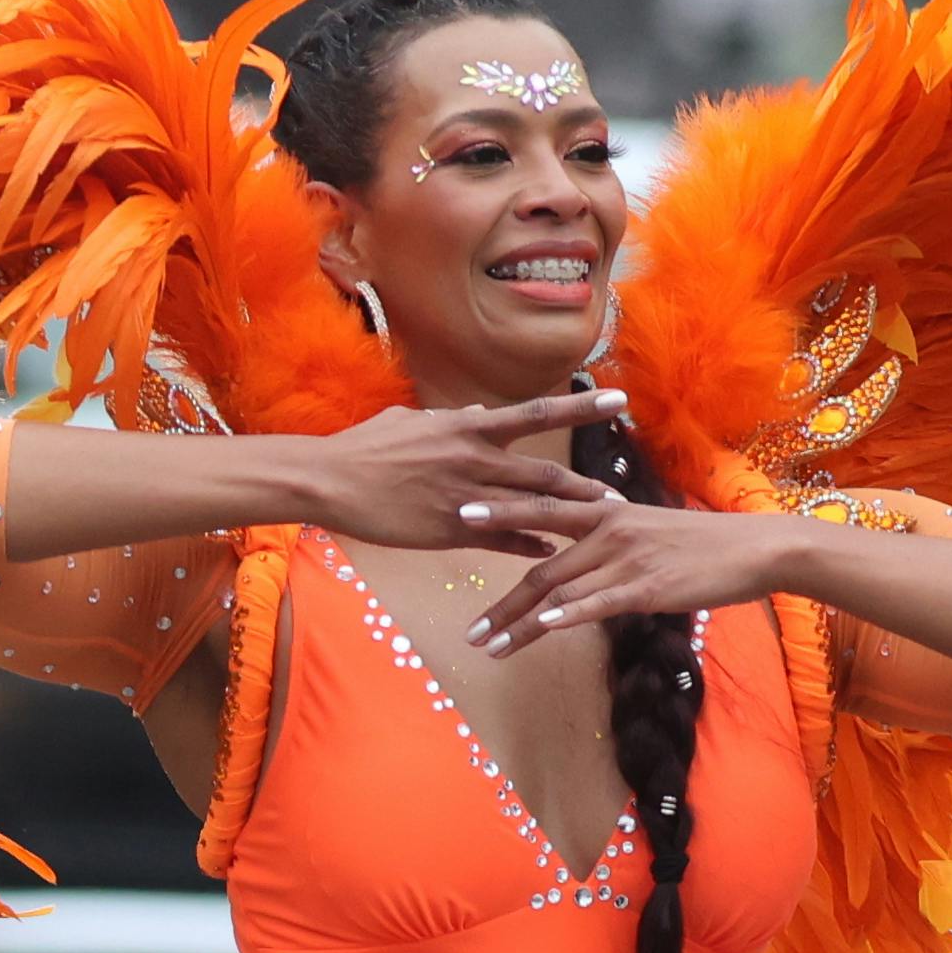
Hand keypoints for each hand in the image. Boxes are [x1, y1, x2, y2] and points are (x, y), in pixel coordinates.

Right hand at [301, 394, 626, 556]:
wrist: (330, 481)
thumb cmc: (366, 447)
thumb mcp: (410, 422)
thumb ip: (449, 421)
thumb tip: (474, 415)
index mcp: (467, 428)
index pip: (537, 412)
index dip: (581, 406)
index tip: (619, 400)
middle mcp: (474, 460)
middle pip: (545, 471)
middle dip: (586, 483)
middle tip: (621, 492)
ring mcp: (465, 498)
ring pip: (530, 508)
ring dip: (568, 518)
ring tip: (599, 526)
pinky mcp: (450, 532)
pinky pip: (501, 542)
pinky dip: (529, 546)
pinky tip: (551, 552)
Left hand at [465, 499, 796, 652]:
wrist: (754, 547)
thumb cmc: (706, 542)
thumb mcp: (652, 528)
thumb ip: (615, 537)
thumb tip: (592, 553)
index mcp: (606, 511)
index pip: (540, 511)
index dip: (499, 515)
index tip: (458, 517)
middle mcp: (608, 530)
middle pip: (539, 567)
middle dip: (500, 602)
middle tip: (468, 628)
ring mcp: (625, 559)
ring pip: (558, 592)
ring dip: (520, 624)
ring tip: (490, 648)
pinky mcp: (645, 588)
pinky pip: (595, 605)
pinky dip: (564, 619)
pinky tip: (539, 632)